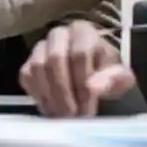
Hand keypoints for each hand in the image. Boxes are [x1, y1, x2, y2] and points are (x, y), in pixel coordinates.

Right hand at [19, 21, 135, 116]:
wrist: (92, 76)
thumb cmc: (107, 74)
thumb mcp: (120, 77)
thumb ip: (114, 80)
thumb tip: (93, 87)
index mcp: (84, 32)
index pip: (79, 53)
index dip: (82, 81)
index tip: (87, 105)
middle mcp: (59, 35)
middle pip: (55, 59)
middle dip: (63, 90)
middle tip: (72, 113)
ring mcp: (40, 47)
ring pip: (37, 67)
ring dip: (49, 94)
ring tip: (62, 114)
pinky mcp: (27, 61)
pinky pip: (26, 76)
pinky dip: (37, 94)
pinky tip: (51, 108)